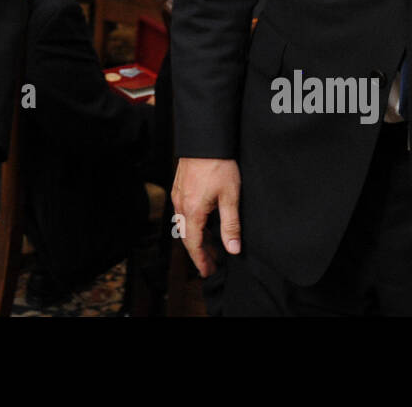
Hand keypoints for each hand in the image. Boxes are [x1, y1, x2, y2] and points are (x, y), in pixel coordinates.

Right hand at [171, 157, 241, 276]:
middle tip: (211, 264)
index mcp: (193, 211)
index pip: (194, 244)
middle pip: (187, 237)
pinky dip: (193, 224)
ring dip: (196, 238)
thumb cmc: (219, 165)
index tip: (207, 272)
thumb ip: (231, 225)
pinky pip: (183, 212)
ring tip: (211, 246)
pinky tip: (204, 224)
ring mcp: (178, 195)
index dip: (201, 260)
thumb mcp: (230, 197)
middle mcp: (181, 205)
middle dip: (199, 252)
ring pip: (184, 224)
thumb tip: (232, 249)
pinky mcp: (179, 187)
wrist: (206, 139)